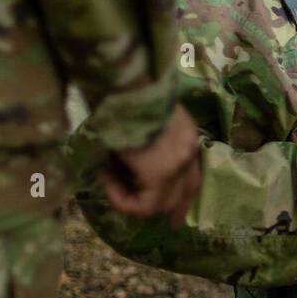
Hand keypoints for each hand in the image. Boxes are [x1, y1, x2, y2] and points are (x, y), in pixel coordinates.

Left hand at [101, 104, 200, 228]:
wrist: (132, 80)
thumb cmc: (115, 117)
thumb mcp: (110, 152)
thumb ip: (120, 172)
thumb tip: (118, 175)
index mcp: (160, 173)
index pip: (145, 207)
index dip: (120, 200)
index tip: (104, 177)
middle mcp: (182, 164)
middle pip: (173, 201)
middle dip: (156, 209)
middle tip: (147, 213)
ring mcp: (190, 148)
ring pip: (192, 185)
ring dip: (182, 202)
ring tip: (177, 218)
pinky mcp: (191, 132)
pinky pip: (192, 164)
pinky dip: (185, 177)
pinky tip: (180, 180)